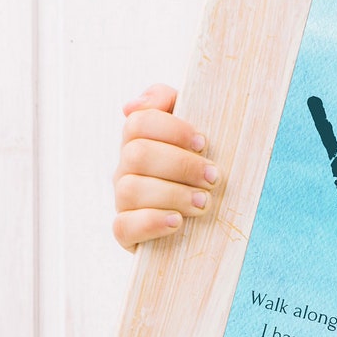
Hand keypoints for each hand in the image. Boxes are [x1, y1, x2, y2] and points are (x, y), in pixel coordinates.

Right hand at [112, 82, 220, 249]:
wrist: (204, 224)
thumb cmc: (200, 172)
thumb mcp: (193, 134)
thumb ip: (170, 103)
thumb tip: (133, 105)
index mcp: (140, 141)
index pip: (140, 121)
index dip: (172, 129)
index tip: (204, 143)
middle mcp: (126, 168)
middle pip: (137, 154)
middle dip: (181, 165)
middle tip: (213, 178)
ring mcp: (123, 201)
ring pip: (131, 189)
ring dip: (174, 194)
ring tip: (204, 203)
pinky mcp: (126, 233)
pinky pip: (123, 226)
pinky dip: (152, 222)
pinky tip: (177, 222)